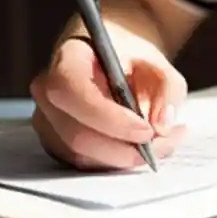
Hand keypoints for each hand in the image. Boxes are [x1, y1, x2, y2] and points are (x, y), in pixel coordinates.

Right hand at [29, 33, 187, 170]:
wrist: (113, 57)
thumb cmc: (131, 55)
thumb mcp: (158, 60)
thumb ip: (168, 88)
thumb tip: (162, 127)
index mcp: (67, 59)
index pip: (73, 92)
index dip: (109, 118)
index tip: (147, 130)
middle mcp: (48, 93)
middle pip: (78, 135)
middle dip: (125, 149)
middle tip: (165, 143)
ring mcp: (48, 121)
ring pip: (83, 155)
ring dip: (126, 158)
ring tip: (164, 144)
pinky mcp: (57, 143)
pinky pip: (86, 162)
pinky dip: (118, 161)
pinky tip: (144, 148)